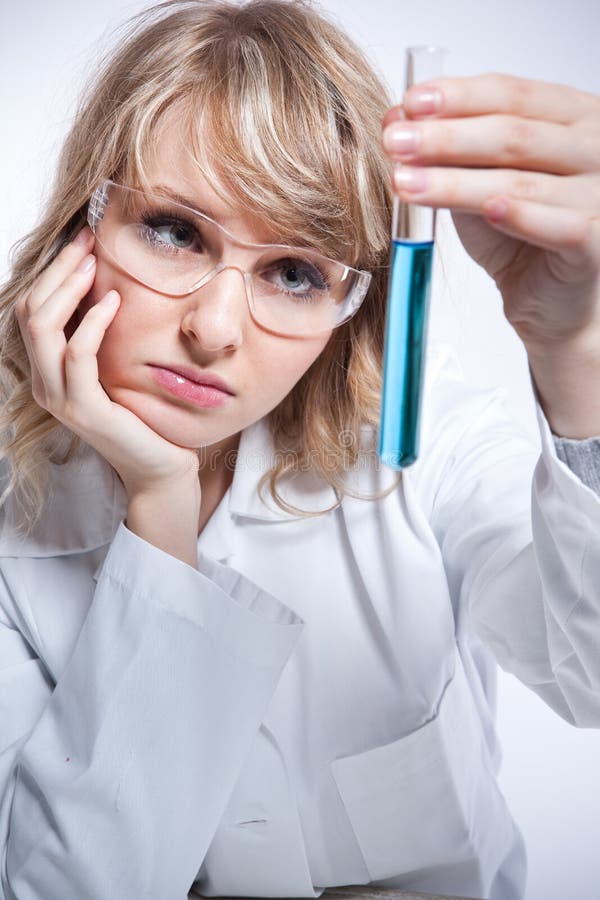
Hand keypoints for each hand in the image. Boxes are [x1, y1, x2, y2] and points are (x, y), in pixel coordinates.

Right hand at [15, 227, 199, 498]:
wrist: (160, 465)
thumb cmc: (144, 413)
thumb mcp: (116, 365)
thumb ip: (101, 333)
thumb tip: (108, 280)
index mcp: (47, 370)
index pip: (31, 309)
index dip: (53, 271)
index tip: (83, 241)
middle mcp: (43, 383)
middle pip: (29, 311)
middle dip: (57, 270)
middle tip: (87, 241)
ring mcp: (58, 397)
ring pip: (42, 327)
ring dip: (68, 288)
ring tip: (95, 263)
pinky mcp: (83, 409)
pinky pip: (77, 355)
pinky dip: (92, 322)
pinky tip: (113, 302)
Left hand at [382, 74, 599, 352]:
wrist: (550, 300)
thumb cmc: (520, 237)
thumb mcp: (478, 184)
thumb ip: (449, 154)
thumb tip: (398, 120)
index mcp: (573, 118)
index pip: (514, 95)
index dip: (460, 98)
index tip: (410, 105)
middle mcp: (595, 148)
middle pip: (514, 135)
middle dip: (447, 138)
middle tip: (397, 143)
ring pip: (522, 182)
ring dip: (457, 182)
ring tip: (407, 183)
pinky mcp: (596, 245)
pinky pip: (560, 227)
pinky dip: (522, 216)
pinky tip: (488, 210)